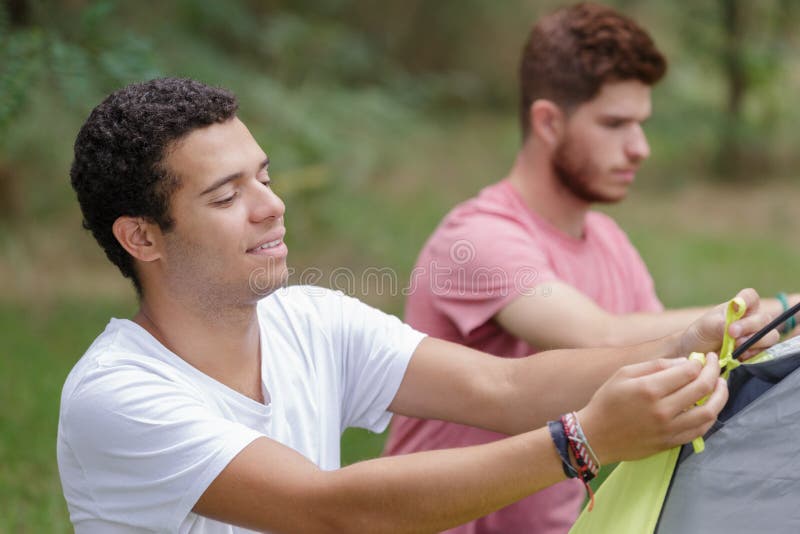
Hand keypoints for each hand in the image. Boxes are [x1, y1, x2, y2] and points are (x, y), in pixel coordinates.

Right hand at [576, 354, 726, 463]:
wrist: (594, 436)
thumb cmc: (607, 401)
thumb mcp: (623, 374)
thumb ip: (655, 365)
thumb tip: (684, 363)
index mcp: (649, 389)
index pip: (688, 371)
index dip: (701, 362)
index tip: (704, 357)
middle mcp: (662, 409)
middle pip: (702, 388)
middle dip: (714, 372)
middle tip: (715, 364)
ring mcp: (668, 429)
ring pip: (709, 412)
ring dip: (720, 396)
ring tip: (721, 385)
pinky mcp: (670, 443)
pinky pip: (700, 430)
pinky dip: (710, 416)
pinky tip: (710, 407)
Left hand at [678, 288, 778, 360]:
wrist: (698, 354)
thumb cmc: (701, 335)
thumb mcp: (704, 327)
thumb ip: (717, 324)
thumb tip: (730, 326)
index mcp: (739, 308)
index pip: (750, 297)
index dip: (748, 300)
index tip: (738, 308)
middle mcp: (751, 320)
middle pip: (764, 319)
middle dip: (750, 326)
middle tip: (732, 333)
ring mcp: (756, 337)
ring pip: (770, 336)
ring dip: (755, 341)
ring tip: (736, 346)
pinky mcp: (758, 352)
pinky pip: (765, 353)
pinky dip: (754, 354)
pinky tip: (740, 356)